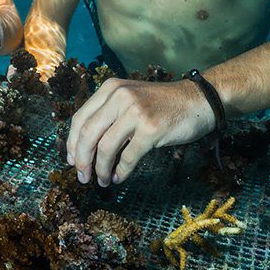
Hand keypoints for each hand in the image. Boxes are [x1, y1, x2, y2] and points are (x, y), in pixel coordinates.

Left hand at [67, 78, 215, 186]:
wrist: (197, 100)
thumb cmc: (161, 104)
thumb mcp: (130, 99)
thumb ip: (108, 115)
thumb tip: (84, 148)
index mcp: (110, 89)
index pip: (79, 118)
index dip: (71, 143)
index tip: (72, 161)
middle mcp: (120, 96)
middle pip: (87, 134)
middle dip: (82, 159)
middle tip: (82, 176)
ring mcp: (136, 112)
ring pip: (105, 147)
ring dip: (100, 169)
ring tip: (101, 180)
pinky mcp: (151, 129)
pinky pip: (128, 156)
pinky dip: (121, 171)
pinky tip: (119, 177)